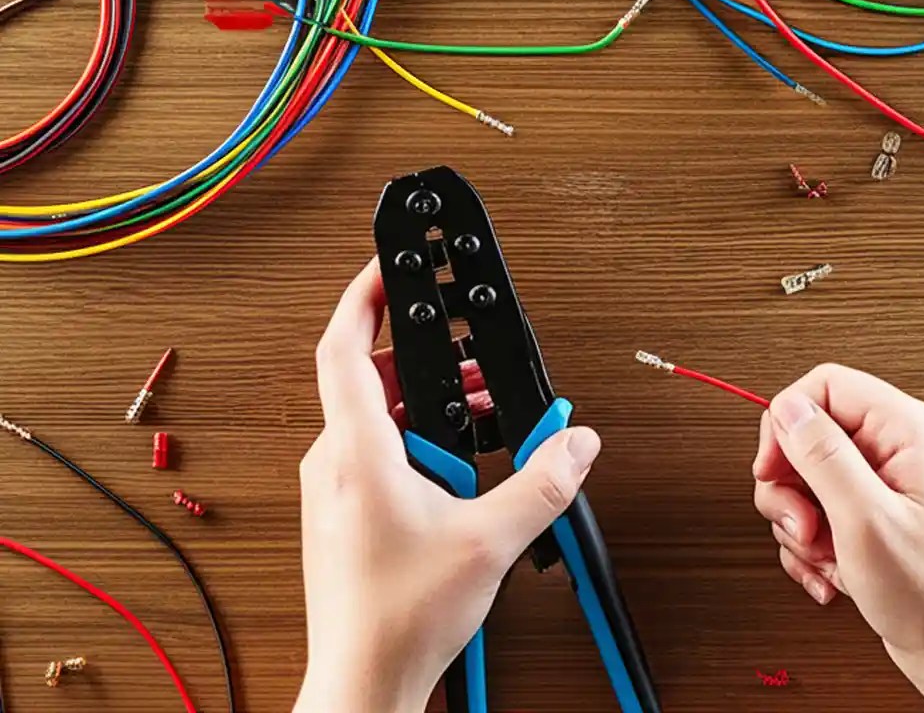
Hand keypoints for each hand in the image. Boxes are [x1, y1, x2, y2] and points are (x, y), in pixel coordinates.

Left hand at [293, 258, 600, 712]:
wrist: (363, 680)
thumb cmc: (397, 618)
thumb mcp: (490, 539)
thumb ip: (542, 482)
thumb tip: (576, 443)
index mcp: (358, 453)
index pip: (344, 346)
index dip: (363, 295)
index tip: (386, 264)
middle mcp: (336, 463)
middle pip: (371, 378)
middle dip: (427, 361)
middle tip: (472, 367)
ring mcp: (336, 490)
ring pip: (377, 420)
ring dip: (429, 409)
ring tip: (480, 425)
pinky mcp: (345, 514)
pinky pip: (377, 454)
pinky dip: (419, 444)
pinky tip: (459, 473)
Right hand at [752, 364, 923, 712]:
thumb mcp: (866, 520)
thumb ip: (823, 455)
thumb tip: (788, 406)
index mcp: (914, 432)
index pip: (826, 387)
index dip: (786, 425)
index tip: (770, 471)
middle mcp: (905, 449)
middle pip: (813, 435)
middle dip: (792, 489)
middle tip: (804, 529)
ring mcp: (893, 483)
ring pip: (811, 478)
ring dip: (802, 525)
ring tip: (826, 559)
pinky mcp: (882, 514)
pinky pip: (825, 511)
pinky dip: (816, 546)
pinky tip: (833, 574)